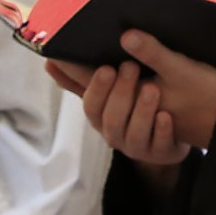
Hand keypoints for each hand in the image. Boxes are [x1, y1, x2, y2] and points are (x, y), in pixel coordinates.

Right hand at [47, 57, 189, 172]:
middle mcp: (115, 136)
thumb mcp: (109, 93)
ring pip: (136, 133)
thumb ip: (82, 79)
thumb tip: (49, 61)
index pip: (92, 106)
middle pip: (112, 119)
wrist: (167, 138)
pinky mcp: (162, 153)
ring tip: (152, 88)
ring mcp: (138, 147)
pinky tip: (166, 115)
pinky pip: (160, 145)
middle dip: (121, 93)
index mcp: (101, 118)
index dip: (98, 89)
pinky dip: (163, 130)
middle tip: (131, 66)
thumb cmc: (133, 108)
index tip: (106, 68)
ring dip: (142, 111)